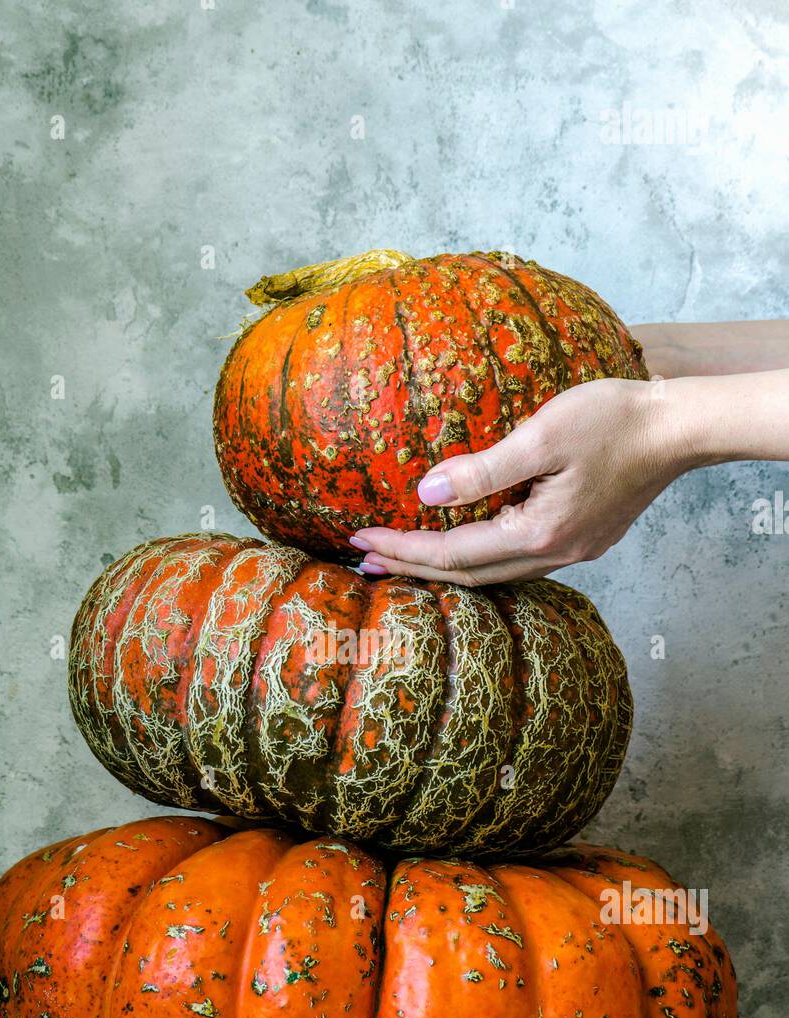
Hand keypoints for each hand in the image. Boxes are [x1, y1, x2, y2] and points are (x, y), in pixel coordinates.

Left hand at [350, 377, 685, 585]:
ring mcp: (571, 550)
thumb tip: (426, 493)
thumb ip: (482, 470)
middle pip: (468, 576)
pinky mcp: (581, 537)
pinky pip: (515, 560)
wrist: (680, 427)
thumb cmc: (615, 420)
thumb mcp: (541, 435)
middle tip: (365, 562)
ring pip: (493, 573)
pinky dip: (478, 557)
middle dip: (413, 568)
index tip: (360, 542)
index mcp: (538, 534)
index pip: (452, 554)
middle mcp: (554, 554)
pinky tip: (463, 544)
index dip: (402, 550)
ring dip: (444, 567)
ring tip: (403, 557)